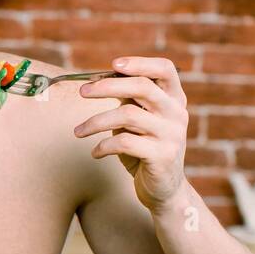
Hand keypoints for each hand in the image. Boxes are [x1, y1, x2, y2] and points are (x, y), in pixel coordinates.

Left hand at [73, 56, 188, 212]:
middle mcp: (177, 113)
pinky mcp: (162, 156)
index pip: (165, 69)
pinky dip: (103, 145)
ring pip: (128, 115)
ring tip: (78, 131)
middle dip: (108, 86)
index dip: (140, 63)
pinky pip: (125, 142)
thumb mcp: (139, 122)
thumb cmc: (145, 149)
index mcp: (175, 99)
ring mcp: (172, 134)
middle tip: (82, 92)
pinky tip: (95, 152)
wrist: (164, 190)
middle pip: (142, 87)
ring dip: (96, 121)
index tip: (114, 64)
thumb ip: (129, 101)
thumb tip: (97, 81)